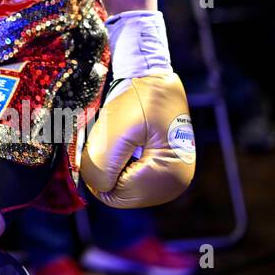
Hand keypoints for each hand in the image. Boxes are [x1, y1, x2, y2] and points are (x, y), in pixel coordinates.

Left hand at [81, 11, 194, 207]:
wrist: (154, 81)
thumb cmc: (136, 101)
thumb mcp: (112, 132)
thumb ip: (100, 166)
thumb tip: (97, 187)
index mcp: (168, 178)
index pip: (114, 194)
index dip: (98, 171)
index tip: (105, 140)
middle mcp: (176, 186)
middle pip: (118, 194)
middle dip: (106, 169)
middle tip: (110, 139)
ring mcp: (172, 181)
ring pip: (121, 186)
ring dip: (111, 165)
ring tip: (119, 140)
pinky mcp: (165, 172)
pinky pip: (129, 178)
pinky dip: (120, 163)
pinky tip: (126, 144)